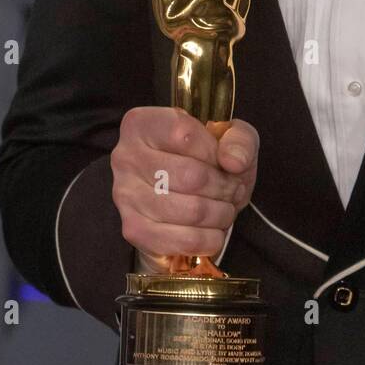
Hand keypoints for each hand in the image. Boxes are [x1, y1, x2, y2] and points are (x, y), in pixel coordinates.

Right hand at [110, 106, 258, 270]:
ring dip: (221, 213)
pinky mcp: (133, 230)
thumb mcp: (229, 136)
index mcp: (142, 123)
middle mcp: (126, 156)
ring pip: (191, 211)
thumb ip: (239, 139)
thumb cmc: (204, 159)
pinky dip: (209, 239)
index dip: (215, 152)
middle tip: (234, 190)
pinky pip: (183, 240)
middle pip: (191, 176)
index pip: (185, 135)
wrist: (184, 196)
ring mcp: (126, 195)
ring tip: (226, 208)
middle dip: (224, 187)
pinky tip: (213, 230)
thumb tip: (233, 161)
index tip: (225, 161)